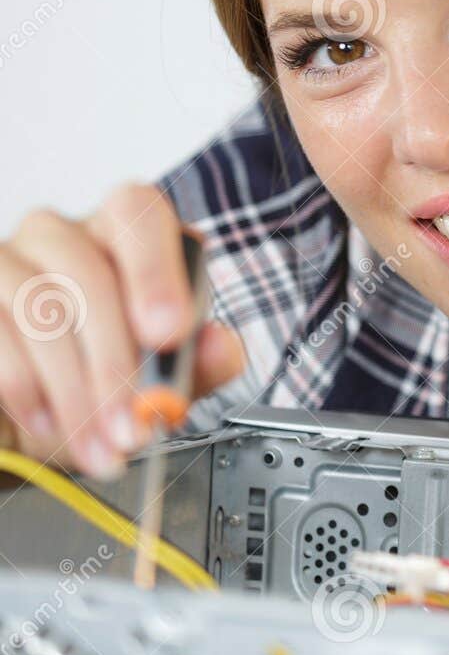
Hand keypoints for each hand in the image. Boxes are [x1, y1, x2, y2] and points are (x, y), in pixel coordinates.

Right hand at [0, 183, 243, 478]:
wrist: (32, 417)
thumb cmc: (100, 380)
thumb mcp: (158, 377)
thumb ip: (199, 361)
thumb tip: (221, 346)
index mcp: (124, 236)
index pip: (138, 212)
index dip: (155, 270)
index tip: (170, 333)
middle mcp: (63, 235)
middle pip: (89, 273)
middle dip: (116, 361)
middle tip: (133, 421)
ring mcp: (8, 261)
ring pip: (41, 312)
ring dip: (77, 392)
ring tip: (99, 442)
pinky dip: (29, 392)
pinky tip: (49, 424)